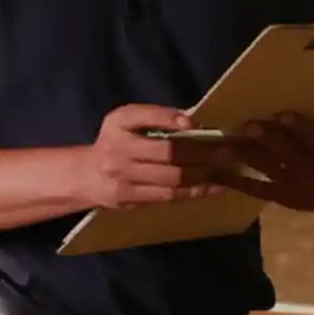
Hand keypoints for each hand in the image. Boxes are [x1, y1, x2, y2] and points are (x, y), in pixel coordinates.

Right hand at [84, 104, 233, 208]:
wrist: (86, 175)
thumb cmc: (113, 142)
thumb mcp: (125, 119)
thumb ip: (153, 115)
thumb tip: (189, 120)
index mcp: (118, 125)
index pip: (146, 117)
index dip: (171, 119)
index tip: (195, 124)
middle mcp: (118, 151)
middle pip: (168, 153)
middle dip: (201, 153)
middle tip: (227, 152)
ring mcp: (124, 178)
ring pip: (171, 178)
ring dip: (202, 175)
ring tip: (223, 170)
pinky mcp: (130, 199)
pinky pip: (168, 196)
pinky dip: (193, 192)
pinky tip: (211, 187)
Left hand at [216, 112, 313, 211]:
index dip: (303, 130)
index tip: (284, 115)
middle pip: (290, 156)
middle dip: (269, 141)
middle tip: (248, 125)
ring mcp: (298, 190)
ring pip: (269, 170)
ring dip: (245, 157)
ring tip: (221, 146)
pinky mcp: (282, 199)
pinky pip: (256, 190)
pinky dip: (234, 182)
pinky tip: (213, 173)